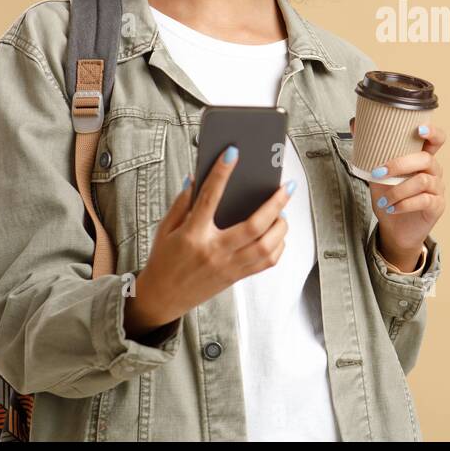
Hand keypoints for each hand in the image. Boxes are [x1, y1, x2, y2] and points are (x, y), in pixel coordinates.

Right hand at [124, 147, 291, 337]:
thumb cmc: (164, 260)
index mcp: (193, 235)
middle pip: (254, 226)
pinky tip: (277, 233)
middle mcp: (215, 251)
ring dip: (280, 226)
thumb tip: (197, 178)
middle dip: (275, 204)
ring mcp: (229, 266)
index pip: (209, 198)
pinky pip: (266, 262)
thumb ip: (182, 203)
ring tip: (283, 210)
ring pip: (267, 247)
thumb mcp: (166, 229)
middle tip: (287, 187)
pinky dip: (278, 246)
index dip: (221, 173)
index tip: (232, 153)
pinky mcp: (237, 277)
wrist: (163, 297)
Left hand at [350, 116, 446, 269]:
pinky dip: (404, 204)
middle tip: (378, 173)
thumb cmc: (389, 197)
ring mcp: (438, 189)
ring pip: (422, 181)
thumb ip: (370, 151)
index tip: (419, 129)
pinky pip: (423, 200)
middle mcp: (434, 171)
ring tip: (383, 200)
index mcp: (422, 158)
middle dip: (400, 164)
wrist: (394, 229)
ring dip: (398, 190)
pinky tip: (392, 208)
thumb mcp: (377, 173)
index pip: (437, 140)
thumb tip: (355, 123)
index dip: (433, 132)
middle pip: (425, 159)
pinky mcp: (437, 206)